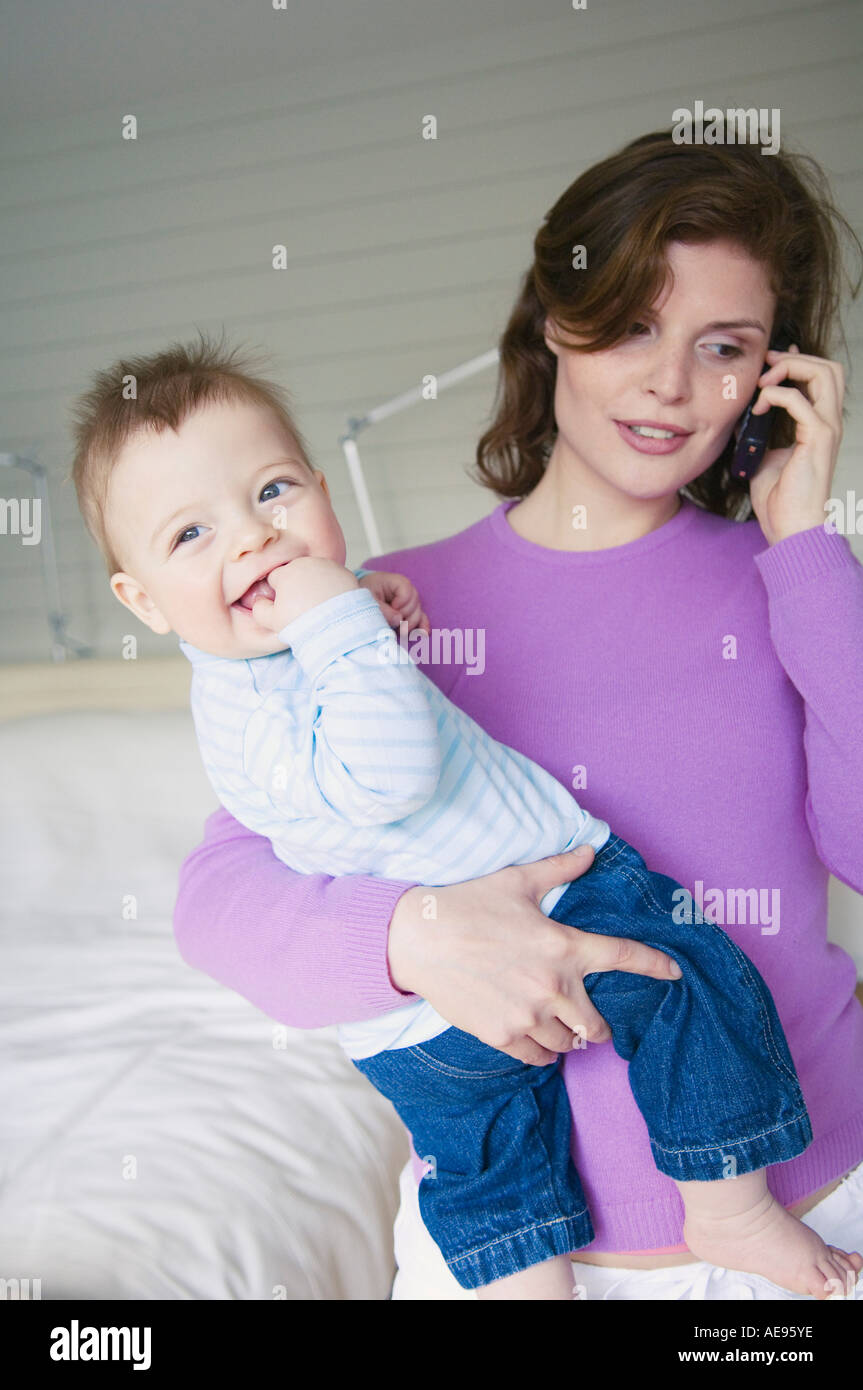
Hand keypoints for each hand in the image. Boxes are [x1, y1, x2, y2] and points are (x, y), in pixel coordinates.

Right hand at [251, 557, 358, 631]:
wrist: (337, 626)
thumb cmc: (303, 623)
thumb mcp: (272, 621)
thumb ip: (259, 609)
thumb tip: (259, 601)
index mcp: (287, 572)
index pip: (275, 577)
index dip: (278, 593)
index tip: (285, 606)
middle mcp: (308, 564)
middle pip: (297, 572)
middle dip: (297, 586)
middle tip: (303, 608)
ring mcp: (329, 566)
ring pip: (317, 573)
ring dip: (316, 585)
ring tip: (319, 606)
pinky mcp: (346, 574)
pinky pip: (335, 578)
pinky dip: (334, 587)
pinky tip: (333, 603)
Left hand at [359, 570, 430, 634]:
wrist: (362, 596)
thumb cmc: (365, 594)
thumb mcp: (368, 599)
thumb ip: (382, 609)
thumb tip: (399, 620)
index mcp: (396, 582)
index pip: (407, 591)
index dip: (401, 602)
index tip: (391, 607)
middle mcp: (407, 591)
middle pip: (415, 604)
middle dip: (405, 616)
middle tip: (393, 622)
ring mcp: (410, 603)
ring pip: (418, 614)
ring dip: (410, 624)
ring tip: (398, 631)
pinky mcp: (410, 613)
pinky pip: (421, 619)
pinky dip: (421, 626)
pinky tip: (423, 634)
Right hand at [386, 846, 681, 1065]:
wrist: (419, 939)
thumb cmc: (469, 905)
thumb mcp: (517, 881)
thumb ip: (559, 869)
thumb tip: (589, 850)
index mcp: (563, 947)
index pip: (623, 957)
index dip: (655, 966)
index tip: (675, 974)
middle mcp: (553, 987)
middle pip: (597, 1024)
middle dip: (602, 1027)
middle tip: (597, 1025)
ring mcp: (528, 1016)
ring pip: (568, 1044)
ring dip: (570, 1039)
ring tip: (563, 1031)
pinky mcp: (502, 1035)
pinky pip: (537, 1057)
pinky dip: (542, 1052)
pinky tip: (537, 1042)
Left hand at [747, 343, 844, 544]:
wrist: (789, 528)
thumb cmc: (779, 500)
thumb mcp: (762, 457)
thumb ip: (757, 434)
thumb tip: (740, 416)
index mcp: (820, 425)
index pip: (821, 378)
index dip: (797, 362)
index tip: (768, 363)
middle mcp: (829, 423)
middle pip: (829, 368)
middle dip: (796, 358)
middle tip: (766, 365)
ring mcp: (827, 429)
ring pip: (825, 373)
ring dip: (790, 368)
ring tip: (763, 382)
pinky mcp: (818, 439)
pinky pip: (800, 401)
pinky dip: (777, 394)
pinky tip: (759, 405)